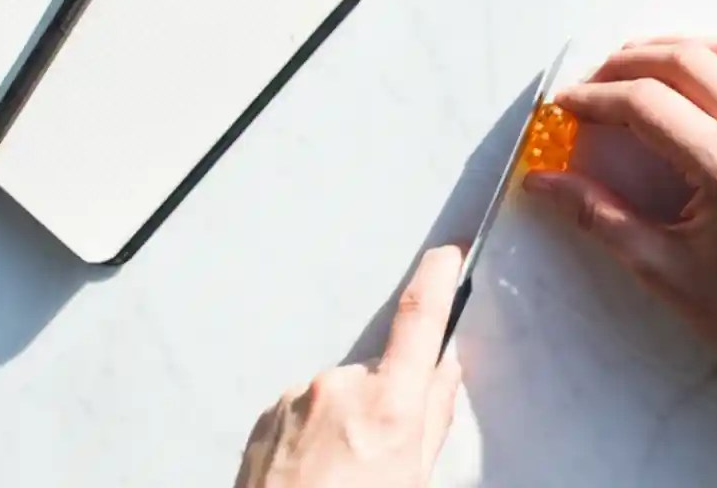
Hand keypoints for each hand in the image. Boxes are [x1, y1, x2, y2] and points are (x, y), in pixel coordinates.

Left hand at [234, 245, 463, 487]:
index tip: (449, 253)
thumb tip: (442, 374)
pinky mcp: (267, 417)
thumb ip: (431, 420)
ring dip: (345, 426)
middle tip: (382, 460)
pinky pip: (305, 413)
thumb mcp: (415, 481)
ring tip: (341, 478)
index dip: (438, 275)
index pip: (420, 317)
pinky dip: (314, 437)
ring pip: (339, 397)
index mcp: (390, 406)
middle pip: (380, 375)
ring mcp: (297, 400)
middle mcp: (340, 389)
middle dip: (386, 404)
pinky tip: (314, 477)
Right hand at [525, 37, 716, 486]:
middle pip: (686, 60)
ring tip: (636, 72)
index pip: (646, 103)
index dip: (594, 98)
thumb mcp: (662, 269)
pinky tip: (712, 71)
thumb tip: (539, 181)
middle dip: (627, 63)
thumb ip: (597, 216)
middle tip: (590, 87)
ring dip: (678, 49)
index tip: (561, 107)